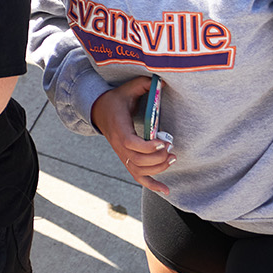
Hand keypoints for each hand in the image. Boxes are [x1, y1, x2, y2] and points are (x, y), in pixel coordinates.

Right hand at [90, 77, 175, 193]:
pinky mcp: (127, 160)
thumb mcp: (127, 89)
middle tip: (171, 149)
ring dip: (158, 169)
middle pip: (138, 160)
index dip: (148, 146)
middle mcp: (119, 146)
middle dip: (158, 158)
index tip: (164, 141)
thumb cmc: (116, 100)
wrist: (100, 112)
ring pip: (140, 171)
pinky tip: (166, 191)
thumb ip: (142, 84)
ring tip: (172, 158)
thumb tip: (161, 81)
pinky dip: (152, 185)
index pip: (131, 143)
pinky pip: (139, 177)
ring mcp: (123, 155)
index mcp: (119, 129)